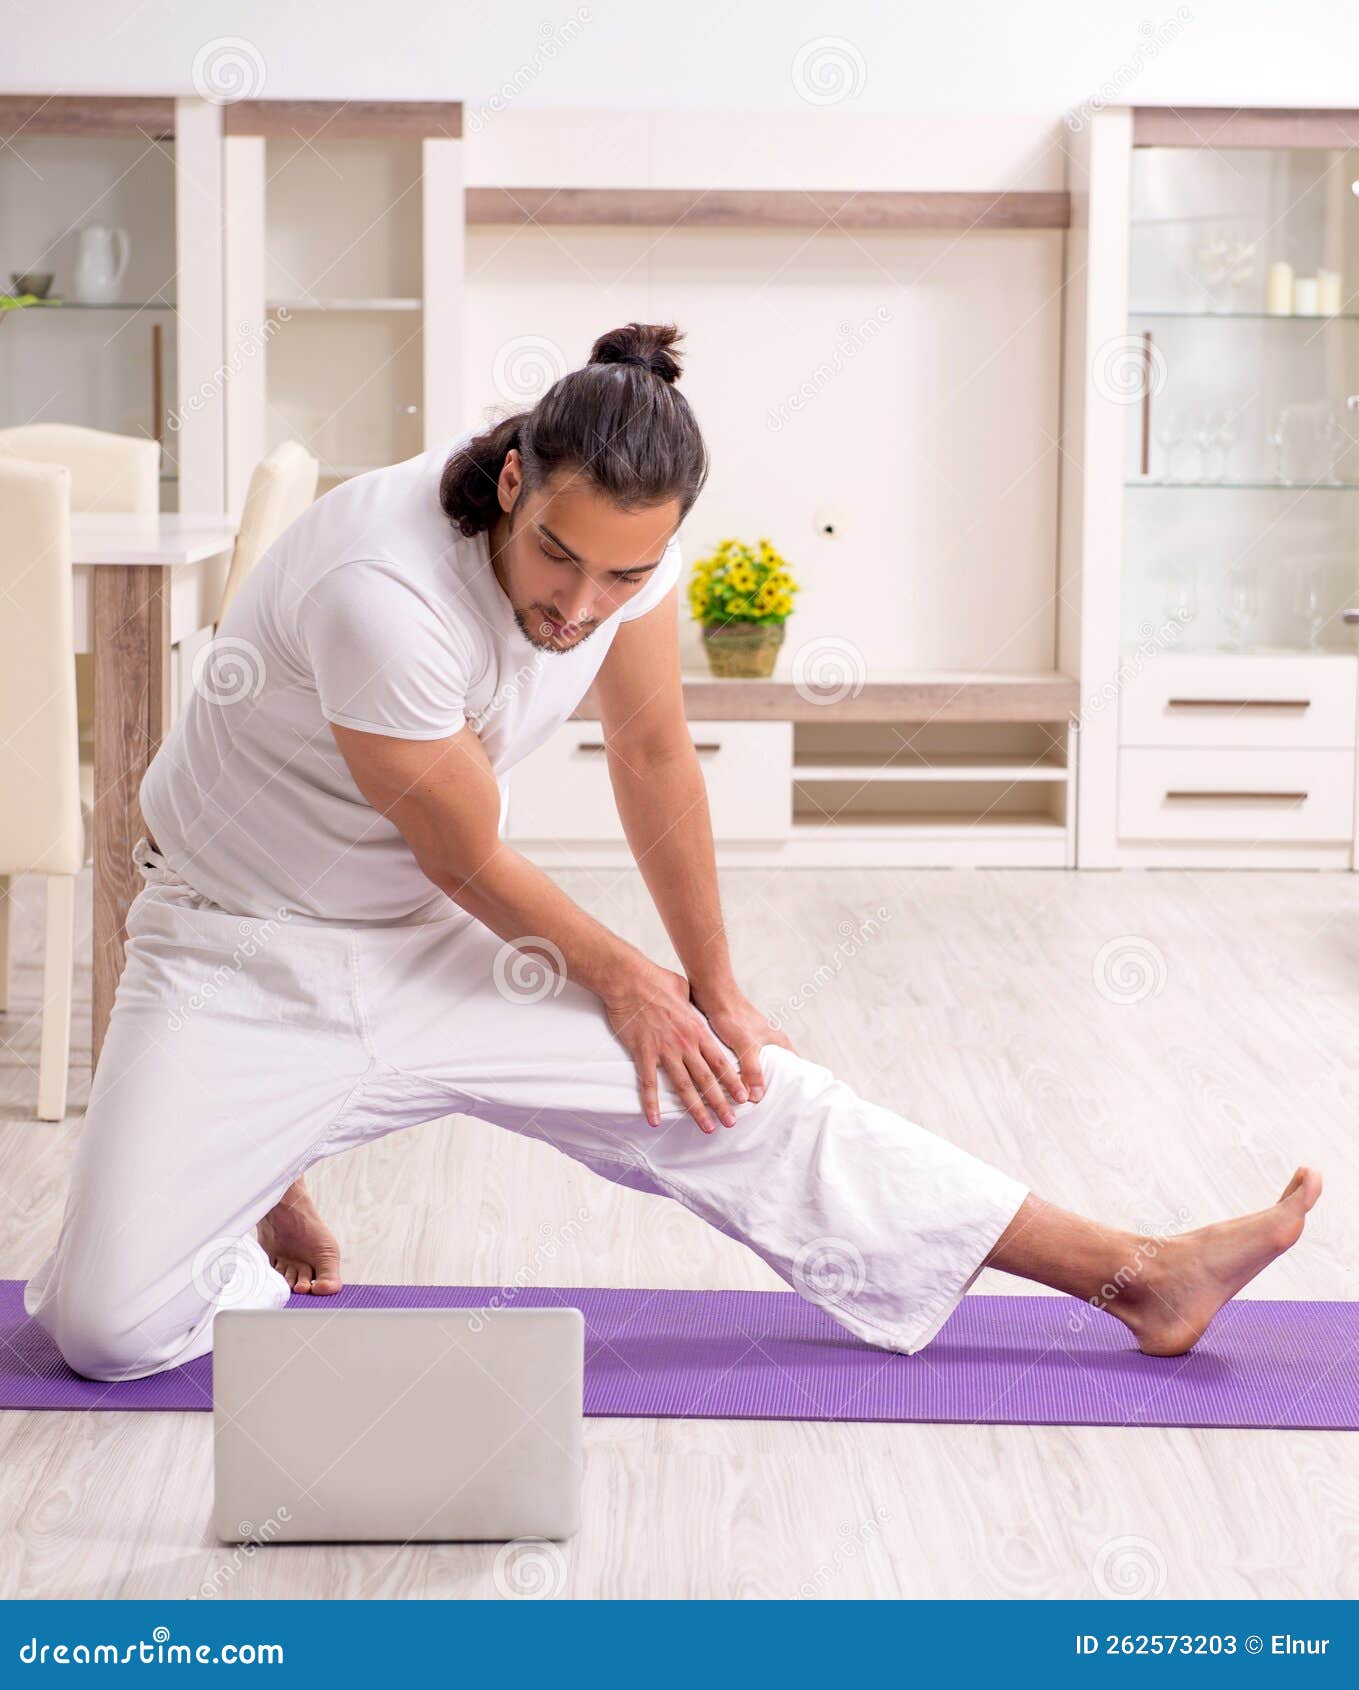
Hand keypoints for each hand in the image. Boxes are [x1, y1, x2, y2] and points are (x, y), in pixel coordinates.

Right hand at [603, 962, 751, 1132]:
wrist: (629, 979)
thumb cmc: (655, 980)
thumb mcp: (683, 988)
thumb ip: (692, 1003)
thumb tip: (694, 1003)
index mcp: (697, 1029)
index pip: (720, 1061)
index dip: (733, 1081)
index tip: (744, 1098)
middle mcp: (685, 1043)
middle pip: (707, 1078)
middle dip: (721, 1102)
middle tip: (731, 1122)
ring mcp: (664, 1049)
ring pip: (683, 1086)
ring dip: (696, 1109)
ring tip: (706, 1127)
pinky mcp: (643, 1052)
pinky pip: (648, 1083)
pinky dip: (651, 1104)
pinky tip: (654, 1120)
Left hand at [687, 983, 795, 1104]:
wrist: (711, 992)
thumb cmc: (732, 1014)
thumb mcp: (745, 1044)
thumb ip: (753, 1069)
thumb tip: (757, 1096)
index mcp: (778, 1041)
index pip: (795, 1066)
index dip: (796, 1083)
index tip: (793, 1103)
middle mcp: (769, 1042)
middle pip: (777, 1070)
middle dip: (773, 1088)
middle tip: (768, 1111)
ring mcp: (754, 1043)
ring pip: (759, 1068)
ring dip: (754, 1083)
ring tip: (749, 1106)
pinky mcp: (738, 1042)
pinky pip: (743, 1064)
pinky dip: (740, 1076)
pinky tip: (732, 1088)